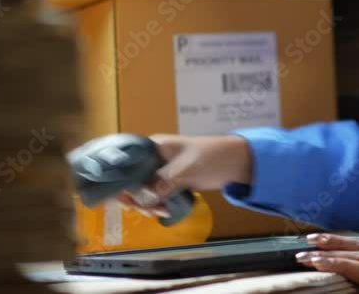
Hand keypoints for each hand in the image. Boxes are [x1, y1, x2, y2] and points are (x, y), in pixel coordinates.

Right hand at [116, 134, 251, 215]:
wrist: (237, 162)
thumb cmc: (212, 156)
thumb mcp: (186, 169)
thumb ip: (163, 183)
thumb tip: (143, 199)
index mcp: (153, 147)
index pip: (126, 164)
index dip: (121, 181)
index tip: (124, 199)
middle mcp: (154, 158)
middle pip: (133, 182)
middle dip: (138, 198)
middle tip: (149, 210)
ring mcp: (163, 171)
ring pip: (145, 192)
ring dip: (149, 205)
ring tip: (162, 211)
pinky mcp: (172, 182)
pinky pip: (157, 196)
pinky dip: (159, 205)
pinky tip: (166, 211)